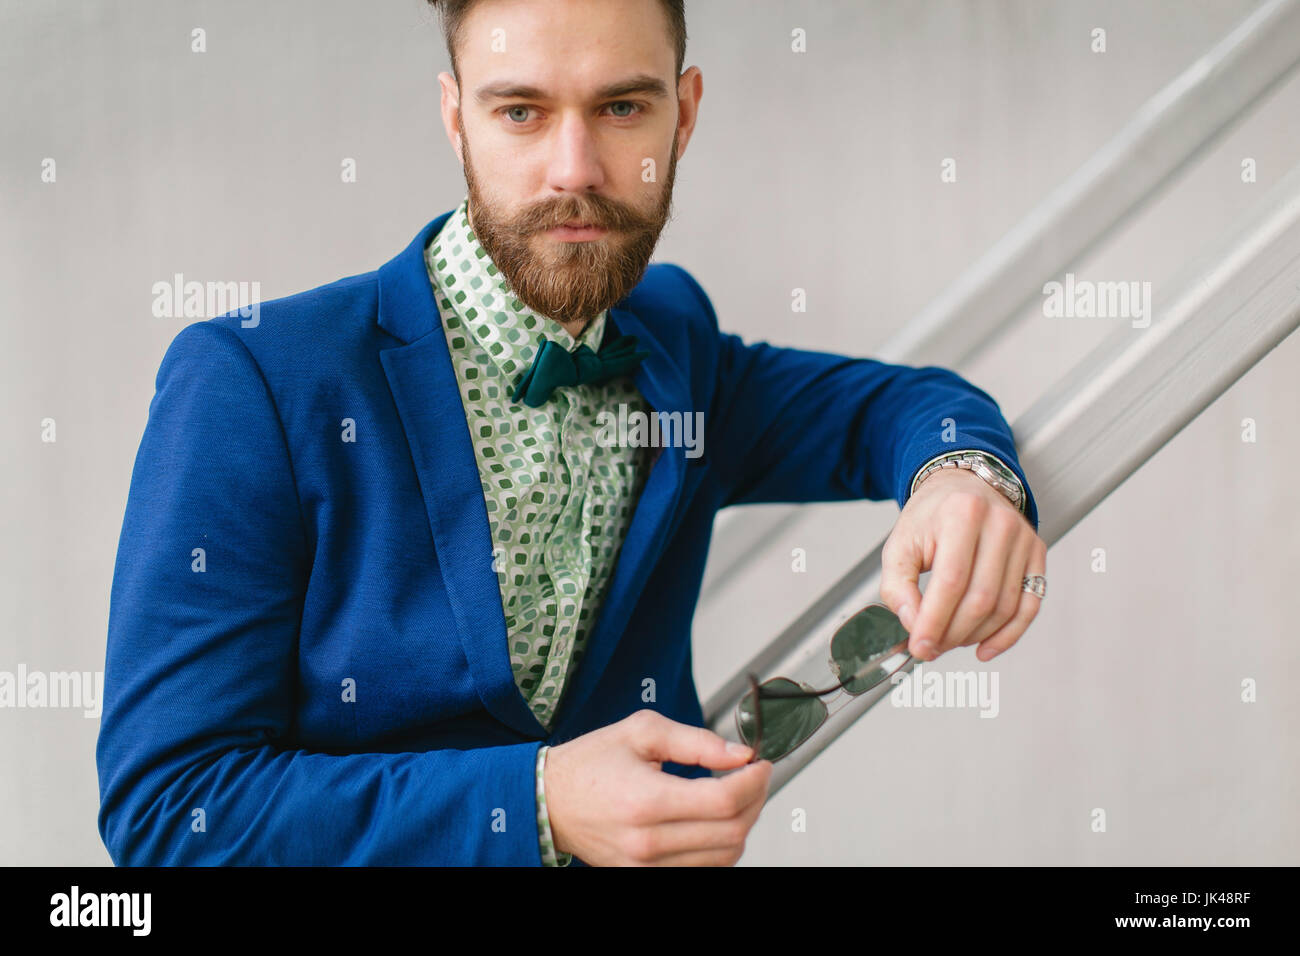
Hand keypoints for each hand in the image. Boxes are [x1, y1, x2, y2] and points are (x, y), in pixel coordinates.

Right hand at [544, 709, 772, 865]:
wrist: (549, 801)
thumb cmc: (591, 763)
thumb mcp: (642, 731)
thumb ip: (696, 741)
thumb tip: (739, 754)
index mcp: (646, 800)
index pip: (724, 800)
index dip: (754, 781)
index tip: (760, 763)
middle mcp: (648, 842)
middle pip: (732, 831)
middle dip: (755, 800)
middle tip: (753, 776)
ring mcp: (647, 867)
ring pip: (725, 856)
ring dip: (742, 824)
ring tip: (734, 794)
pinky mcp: (646, 877)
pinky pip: (704, 869)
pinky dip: (720, 845)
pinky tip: (714, 819)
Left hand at [880, 468, 1045, 662]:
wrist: (964, 487)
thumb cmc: (932, 517)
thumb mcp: (900, 544)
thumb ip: (897, 586)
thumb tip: (914, 624)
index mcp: (962, 514)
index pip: (951, 581)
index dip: (934, 621)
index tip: (920, 646)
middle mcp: (999, 523)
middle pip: (980, 598)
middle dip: (952, 633)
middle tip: (932, 648)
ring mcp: (1024, 539)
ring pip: (1004, 607)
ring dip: (975, 635)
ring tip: (950, 641)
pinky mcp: (1037, 554)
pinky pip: (1029, 606)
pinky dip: (1008, 635)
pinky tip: (985, 648)